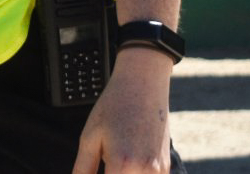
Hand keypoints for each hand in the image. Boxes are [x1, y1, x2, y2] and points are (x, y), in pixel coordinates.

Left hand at [72, 47, 172, 172]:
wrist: (143, 84)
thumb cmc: (114, 107)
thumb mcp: (90, 137)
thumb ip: (83, 169)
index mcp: (122, 165)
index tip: (96, 170)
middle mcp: (145, 171)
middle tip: (104, 162)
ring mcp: (158, 171)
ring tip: (116, 158)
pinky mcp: (166, 167)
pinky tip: (129, 158)